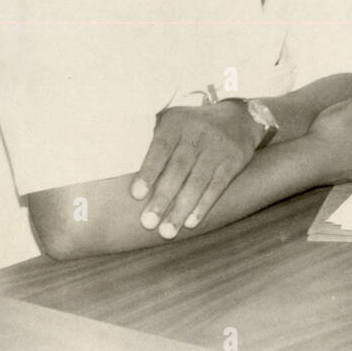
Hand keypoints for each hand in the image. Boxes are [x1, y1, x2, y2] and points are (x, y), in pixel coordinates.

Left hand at [130, 102, 262, 236]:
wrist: (239, 118)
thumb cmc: (192, 126)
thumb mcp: (172, 120)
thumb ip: (149, 135)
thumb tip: (112, 157)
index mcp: (177, 122)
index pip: (161, 148)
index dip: (149, 171)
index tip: (136, 195)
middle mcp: (198, 134)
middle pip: (179, 169)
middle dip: (163, 198)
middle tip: (148, 223)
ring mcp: (218, 148)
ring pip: (198, 182)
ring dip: (182, 209)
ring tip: (167, 231)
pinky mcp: (234, 162)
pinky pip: (218, 187)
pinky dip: (204, 206)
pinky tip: (191, 222)